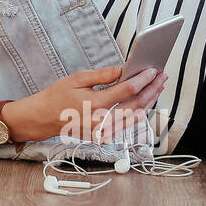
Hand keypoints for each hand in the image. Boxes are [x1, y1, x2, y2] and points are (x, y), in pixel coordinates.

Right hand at [3, 65, 167, 145]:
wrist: (44, 118)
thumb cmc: (58, 96)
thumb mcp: (78, 79)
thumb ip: (103, 75)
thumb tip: (123, 69)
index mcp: (96, 104)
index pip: (127, 90)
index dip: (143, 79)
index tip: (152, 71)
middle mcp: (102, 120)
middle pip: (136, 105)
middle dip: (152, 90)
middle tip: (162, 78)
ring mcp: (104, 131)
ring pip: (135, 117)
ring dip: (148, 101)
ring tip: (157, 88)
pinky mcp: (103, 136)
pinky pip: (126, 123)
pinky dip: (137, 111)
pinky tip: (144, 101)